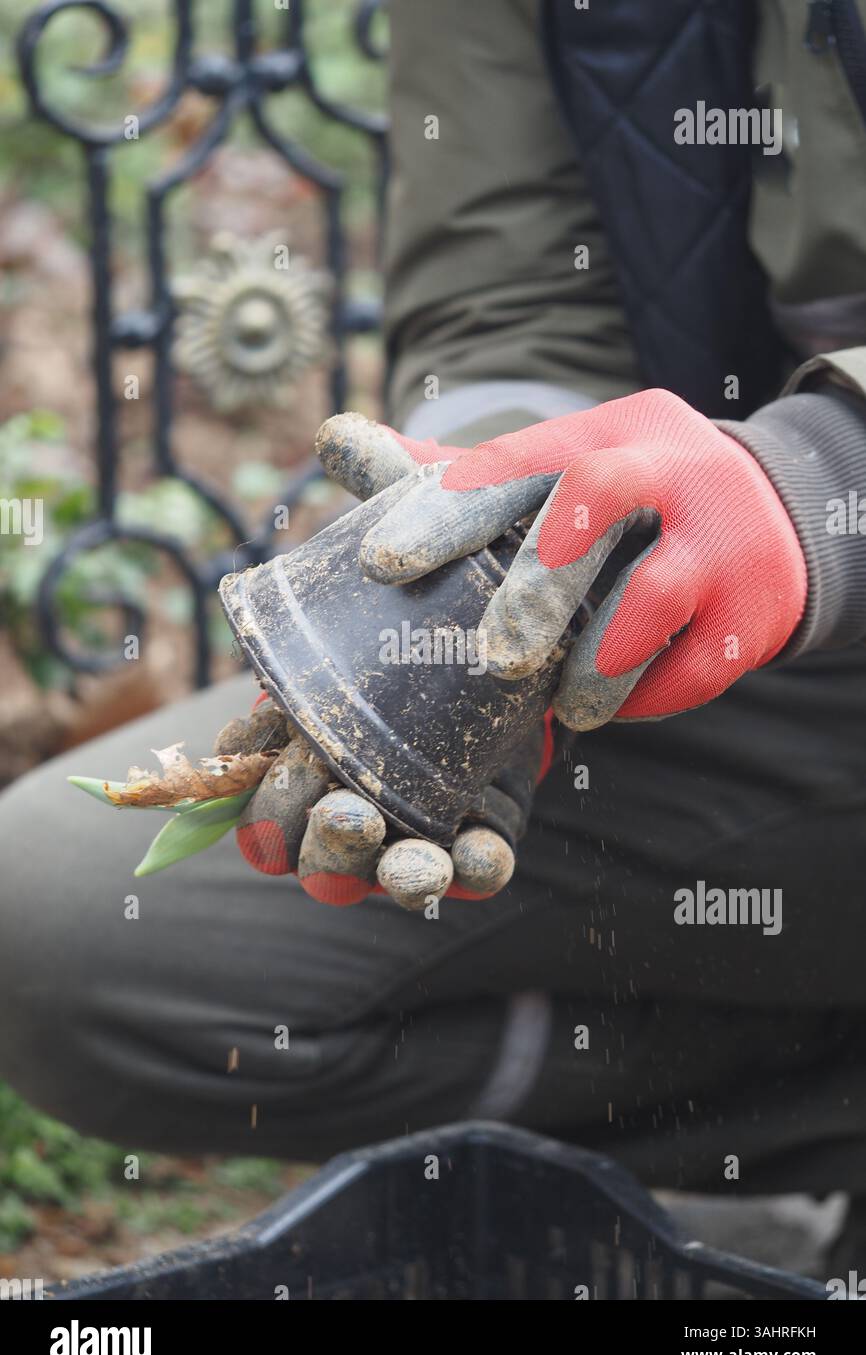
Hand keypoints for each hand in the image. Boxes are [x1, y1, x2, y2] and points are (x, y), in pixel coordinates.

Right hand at [217, 413, 551, 909]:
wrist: (548, 613)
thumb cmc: (462, 568)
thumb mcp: (434, 521)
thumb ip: (387, 480)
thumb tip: (340, 430)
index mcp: (307, 708)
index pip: (252, 761)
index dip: (249, 780)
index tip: (278, 766)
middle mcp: (346, 768)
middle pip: (299, 830)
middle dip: (315, 835)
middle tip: (351, 811)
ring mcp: (408, 805)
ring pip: (371, 867)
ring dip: (382, 872)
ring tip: (416, 862)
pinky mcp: (474, 826)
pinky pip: (462, 872)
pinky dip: (468, 875)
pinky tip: (481, 860)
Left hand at [329, 391, 806, 727]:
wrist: (777, 519)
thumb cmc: (634, 503)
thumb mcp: (564, 467)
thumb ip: (460, 472)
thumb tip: (337, 439)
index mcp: (606, 432)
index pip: (519, 454)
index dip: (449, 506)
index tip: (382, 562)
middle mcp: (669, 469)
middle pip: (595, 500)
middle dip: (535, 582)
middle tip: (494, 659)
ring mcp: (725, 538)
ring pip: (655, 594)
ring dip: (596, 662)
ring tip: (565, 709)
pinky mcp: (757, 609)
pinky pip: (696, 664)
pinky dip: (646, 695)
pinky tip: (613, 709)